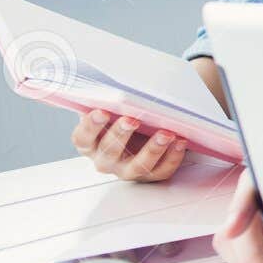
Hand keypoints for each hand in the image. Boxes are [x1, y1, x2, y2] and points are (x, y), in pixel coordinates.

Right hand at [71, 109, 188, 181]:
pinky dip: (173, 156)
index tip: (102, 111)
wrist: (147, 129)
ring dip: (152, 149)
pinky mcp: (151, 175)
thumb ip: (103, 99)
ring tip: (165, 133)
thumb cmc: (123, 115)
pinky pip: (162, 170)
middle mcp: (106, 160)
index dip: (91, 126)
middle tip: (133, 120)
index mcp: (90, 143)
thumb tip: (100, 87)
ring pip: (138, 166)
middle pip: (110, 152)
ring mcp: (128, 170)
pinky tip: (180, 141)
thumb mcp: (111, 108)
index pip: (83, 138)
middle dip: (121, 135)